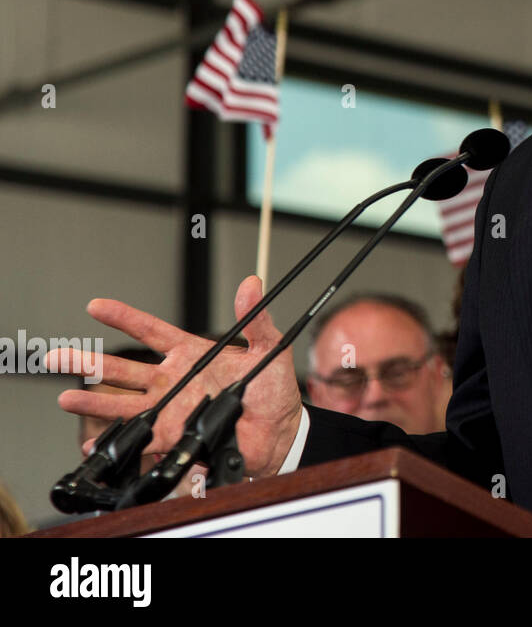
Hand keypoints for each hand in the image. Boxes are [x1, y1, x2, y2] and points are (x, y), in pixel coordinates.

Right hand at [46, 275, 302, 477]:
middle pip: (124, 368)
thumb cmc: (274, 389)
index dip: (125, 317)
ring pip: (124, 404)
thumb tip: (251, 284)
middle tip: (57, 355)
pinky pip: (141, 438)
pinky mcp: (175, 434)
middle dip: (89, 361)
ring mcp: (171, 408)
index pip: (152, 331)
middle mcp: (174, 380)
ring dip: (94, 401)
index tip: (96, 306)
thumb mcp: (269, 347)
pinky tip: (96, 441)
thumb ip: (256, 318)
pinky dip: (118, 442)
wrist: (280, 430)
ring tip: (66, 398)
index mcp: (192, 354)